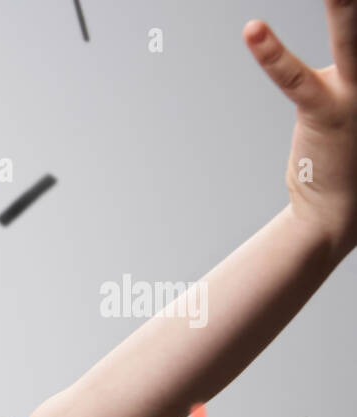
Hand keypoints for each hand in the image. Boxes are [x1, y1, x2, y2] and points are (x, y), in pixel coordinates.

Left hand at [246, 1, 356, 255]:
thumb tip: (347, 20)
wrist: (344, 213)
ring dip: (346, 4)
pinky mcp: (327, 114)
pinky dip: (272, 55)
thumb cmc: (354, 147)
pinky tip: (252, 30)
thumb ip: (353, 55)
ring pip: (356, 35)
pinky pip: (296, 79)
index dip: (353, 2)